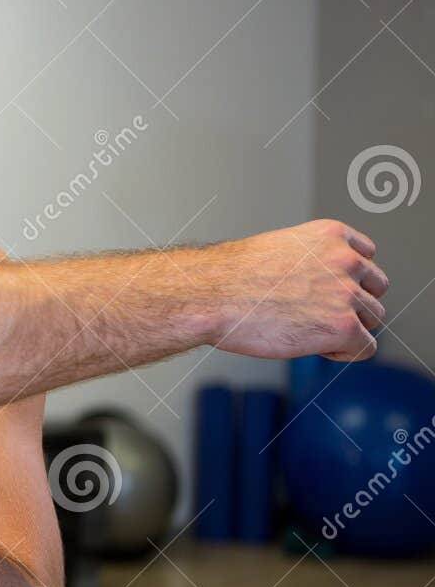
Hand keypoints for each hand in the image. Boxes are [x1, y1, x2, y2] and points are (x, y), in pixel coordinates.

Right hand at [209, 219, 387, 361]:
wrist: (210, 295)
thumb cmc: (229, 277)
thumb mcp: (277, 250)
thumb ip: (310, 262)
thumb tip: (319, 290)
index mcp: (330, 234)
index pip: (367, 255)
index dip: (348, 277)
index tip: (325, 291)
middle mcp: (346, 259)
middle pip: (375, 288)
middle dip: (351, 303)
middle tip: (314, 315)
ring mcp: (347, 293)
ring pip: (372, 318)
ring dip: (347, 328)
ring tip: (309, 332)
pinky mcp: (343, 327)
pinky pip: (366, 347)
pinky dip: (344, 352)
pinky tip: (315, 347)